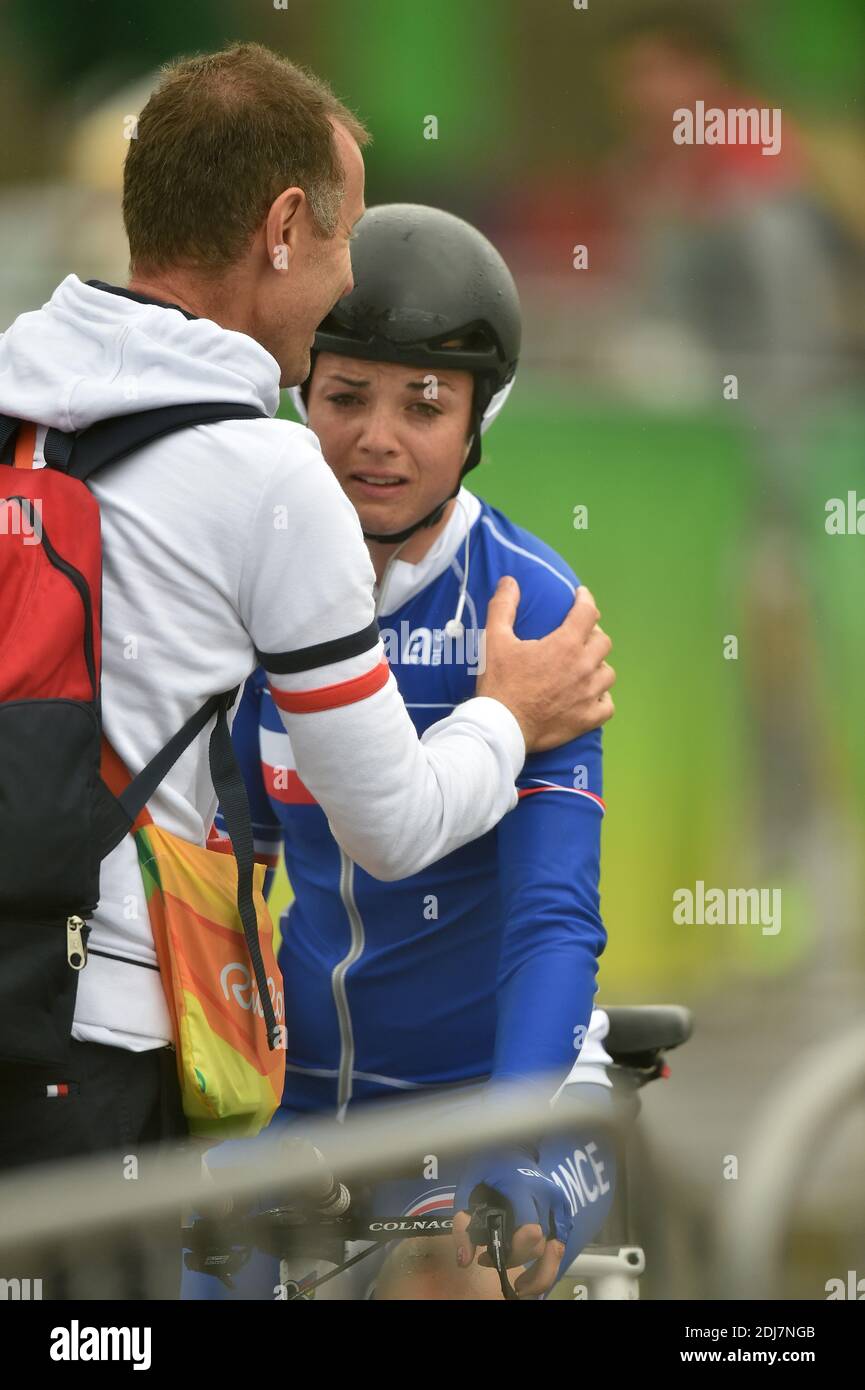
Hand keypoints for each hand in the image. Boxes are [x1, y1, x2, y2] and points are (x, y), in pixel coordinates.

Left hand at [452, 1148, 572, 1298]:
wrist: (510, 1147)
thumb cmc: (486, 1167)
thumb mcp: (466, 1189)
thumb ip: (464, 1224)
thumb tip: (464, 1260)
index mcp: (522, 1188)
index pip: (530, 1231)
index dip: (513, 1252)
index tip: (486, 1257)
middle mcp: (546, 1196)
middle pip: (539, 1245)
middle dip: (515, 1261)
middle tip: (489, 1262)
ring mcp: (559, 1202)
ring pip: (556, 1249)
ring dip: (538, 1272)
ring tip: (520, 1285)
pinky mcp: (564, 1210)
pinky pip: (561, 1242)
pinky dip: (548, 1261)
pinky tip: (532, 1268)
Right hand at [477, 578, 614, 752]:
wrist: (502, 727)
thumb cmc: (500, 682)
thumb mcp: (495, 640)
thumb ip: (504, 607)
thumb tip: (509, 581)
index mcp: (566, 644)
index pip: (587, 612)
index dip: (585, 600)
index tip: (580, 597)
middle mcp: (584, 667)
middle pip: (603, 642)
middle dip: (592, 634)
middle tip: (578, 636)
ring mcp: (589, 695)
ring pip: (608, 673)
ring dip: (597, 666)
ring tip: (584, 667)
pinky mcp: (588, 719)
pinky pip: (607, 705)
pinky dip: (601, 698)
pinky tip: (589, 696)